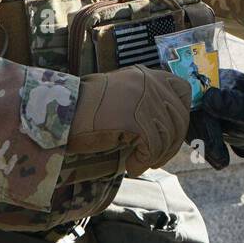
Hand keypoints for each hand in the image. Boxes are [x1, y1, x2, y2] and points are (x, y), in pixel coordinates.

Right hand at [68, 65, 191, 176]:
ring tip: (139, 164)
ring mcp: (143, 100)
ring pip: (167, 136)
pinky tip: (131, 167)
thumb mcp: (121, 95)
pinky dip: (143, 162)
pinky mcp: (135, 120)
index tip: (169, 134)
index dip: (180, 114)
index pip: (183, 90)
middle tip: (154, 159)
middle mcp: (149, 84)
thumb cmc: (85, 109)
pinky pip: (152, 148)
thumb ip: (144, 101)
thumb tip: (168, 127)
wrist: (61, 112)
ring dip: (155, 157)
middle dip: (170, 144)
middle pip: (179, 118)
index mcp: (146, 75)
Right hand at [189, 70, 243, 169]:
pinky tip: (217, 159)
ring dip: (202, 146)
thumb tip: (208, 98)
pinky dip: (202, 147)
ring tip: (221, 162)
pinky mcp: (201, 116)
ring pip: (190, 122)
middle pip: (192, 110)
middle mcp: (209, 87)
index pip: (200, 96)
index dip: (204, 121)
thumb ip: (234, 105)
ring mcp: (203, 101)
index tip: (213, 145)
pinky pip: (192, 129)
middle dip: (204, 138)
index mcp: (222, 79)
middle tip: (220, 160)